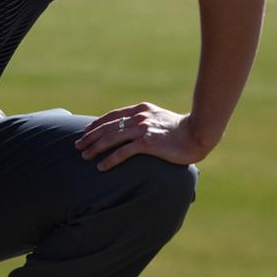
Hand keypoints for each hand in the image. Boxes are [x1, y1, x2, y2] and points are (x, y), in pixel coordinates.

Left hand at [74, 103, 208, 170]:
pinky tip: (101, 166)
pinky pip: (124, 152)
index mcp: (142, 110)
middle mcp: (139, 117)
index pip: (113, 116)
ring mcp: (143, 129)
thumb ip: (147, 122)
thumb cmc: (182, 130)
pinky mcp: (148, 143)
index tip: (86, 131)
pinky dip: (110, 159)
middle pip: (108, 126)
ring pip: (112, 138)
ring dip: (95, 148)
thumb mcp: (161, 120)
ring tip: (84, 156)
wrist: (199, 133)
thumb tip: (136, 132)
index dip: (97, 124)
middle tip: (77, 145)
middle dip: (90, 136)